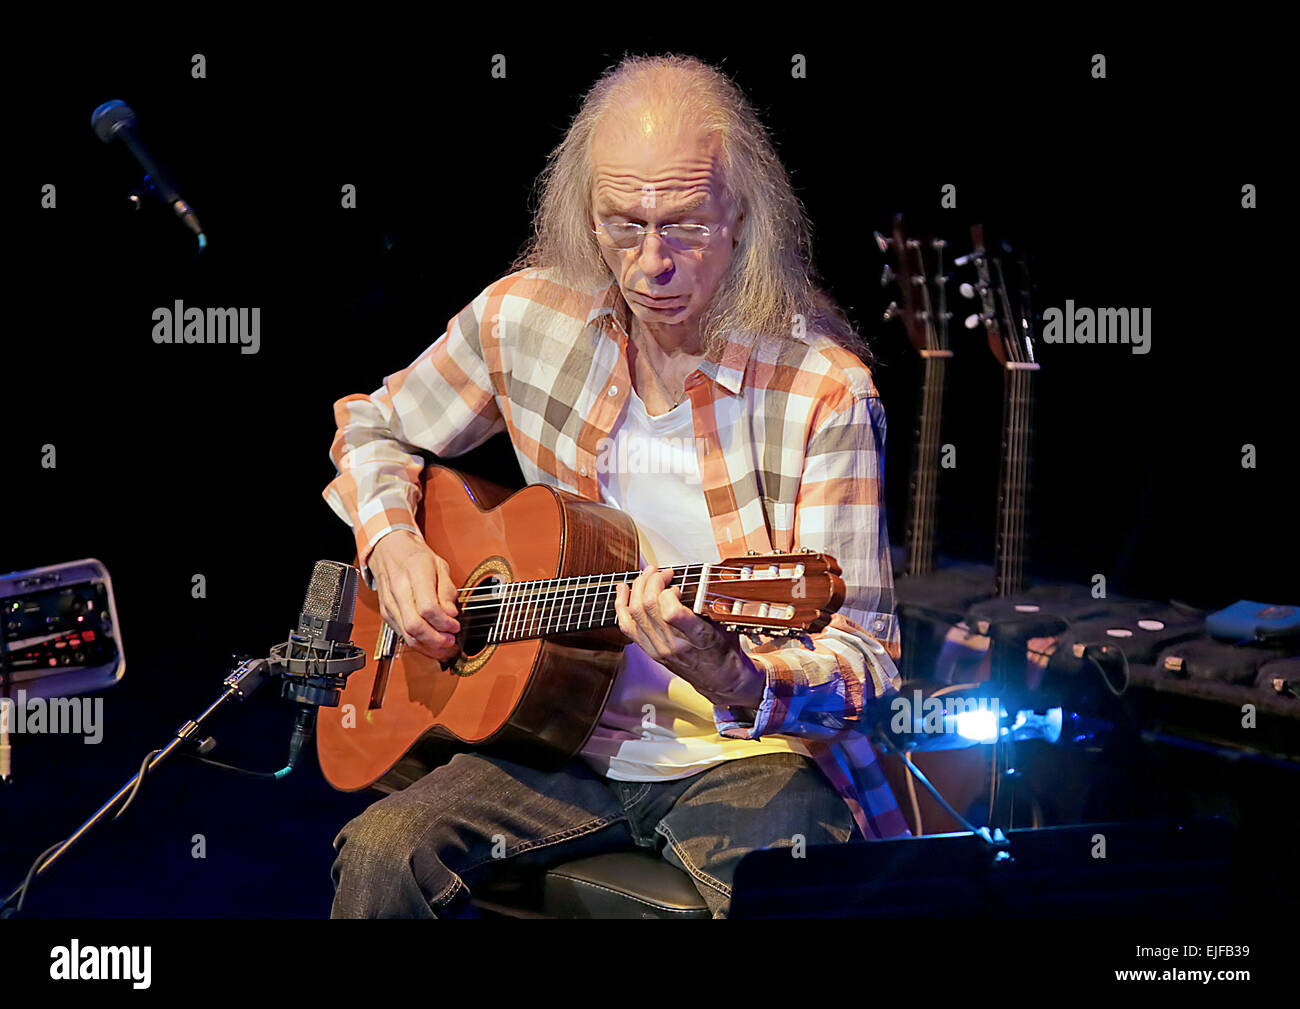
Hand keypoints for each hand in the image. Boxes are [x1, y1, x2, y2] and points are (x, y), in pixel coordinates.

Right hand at [367, 530, 460, 661]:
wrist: (389, 551)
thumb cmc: (415, 557)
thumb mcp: (440, 565)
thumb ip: (447, 590)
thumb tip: (451, 613)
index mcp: (415, 573)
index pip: (427, 607)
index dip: (444, 622)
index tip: (455, 625)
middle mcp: (399, 590)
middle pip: (415, 625)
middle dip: (436, 639)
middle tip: (451, 640)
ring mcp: (390, 604)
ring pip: (407, 635)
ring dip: (428, 646)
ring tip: (445, 646)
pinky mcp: (387, 614)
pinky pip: (402, 635)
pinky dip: (419, 644)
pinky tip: (432, 644)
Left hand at [614, 566, 763, 707]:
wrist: (720, 679)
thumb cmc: (725, 651)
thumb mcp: (726, 624)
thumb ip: (710, 603)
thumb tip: (696, 578)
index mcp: (696, 637)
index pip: (671, 612)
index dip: (669, 592)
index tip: (677, 584)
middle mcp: (673, 644)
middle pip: (648, 606)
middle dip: (651, 581)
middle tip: (662, 573)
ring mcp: (658, 649)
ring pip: (634, 612)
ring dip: (638, 588)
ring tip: (647, 576)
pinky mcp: (650, 651)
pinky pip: (627, 626)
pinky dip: (621, 605)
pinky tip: (623, 590)